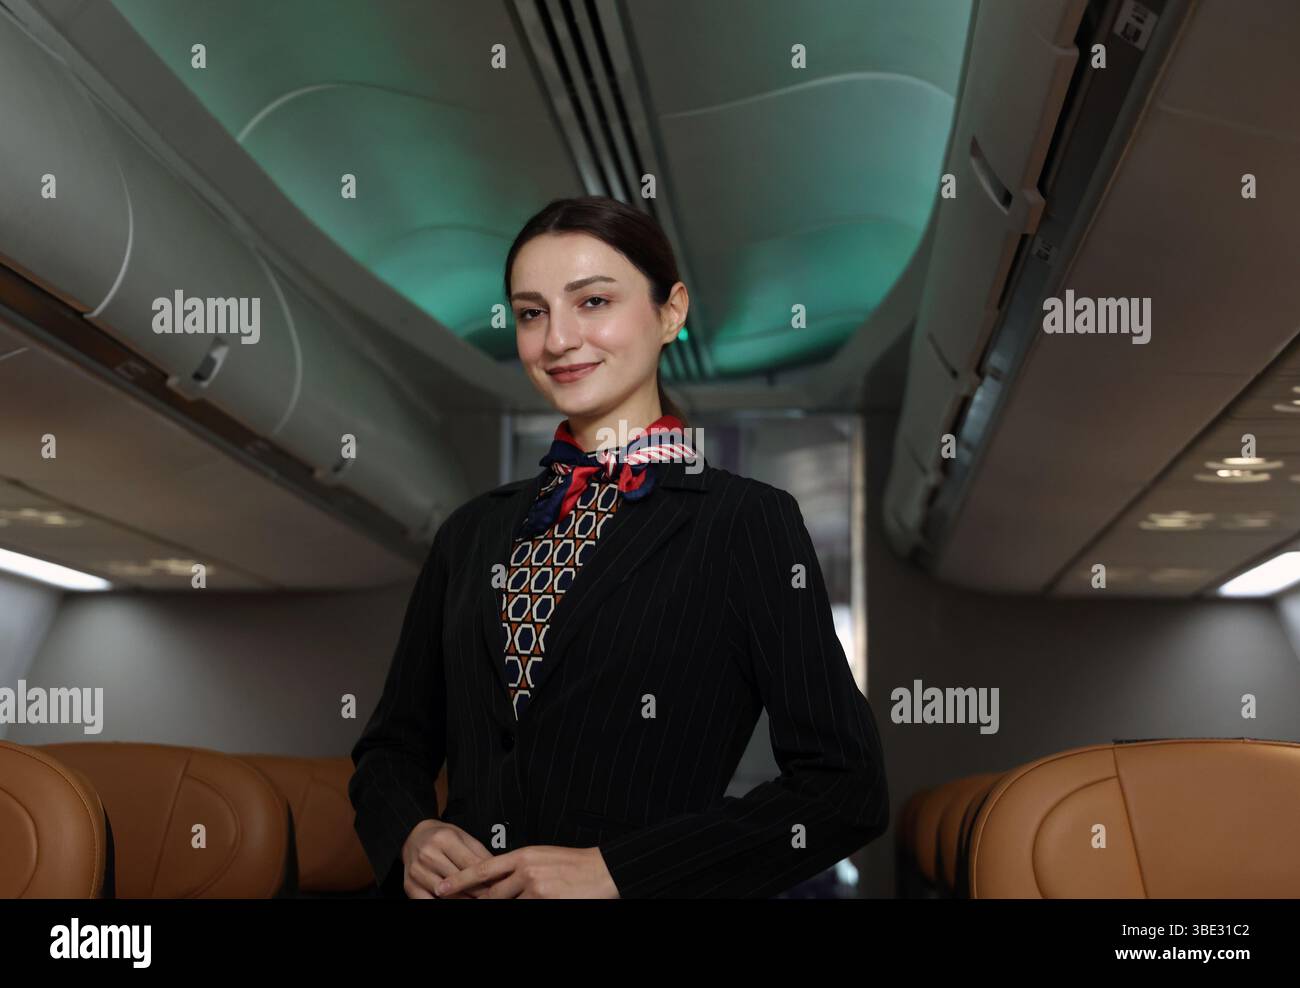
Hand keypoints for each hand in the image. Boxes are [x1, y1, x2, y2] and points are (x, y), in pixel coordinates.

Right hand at [401, 819, 494, 898]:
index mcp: (444, 839)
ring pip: (445, 895)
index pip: (470, 865)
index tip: (499, 888)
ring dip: (464, 901)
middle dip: (478, 892)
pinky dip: (443, 904)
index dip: (487, 879)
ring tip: (477, 901)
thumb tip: (499, 871)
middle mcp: (428, 854)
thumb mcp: (463, 836)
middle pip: (459, 881)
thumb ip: (480, 853)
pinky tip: (456, 902)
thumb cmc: (442, 837)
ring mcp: (417, 871)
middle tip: (492, 898)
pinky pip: (427, 902)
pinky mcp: (409, 886)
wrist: (412, 836)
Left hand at [434, 845, 619, 898]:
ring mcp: (535, 887)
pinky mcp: (545, 900)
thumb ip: (520, 868)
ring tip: (522, 897)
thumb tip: (501, 881)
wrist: (604, 870)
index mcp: (523, 855)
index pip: (483, 868)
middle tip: (464, 903)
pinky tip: (532, 902)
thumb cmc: (575, 865)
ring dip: (504, 905)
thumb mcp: (543, 858)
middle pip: (491, 893)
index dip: (459, 880)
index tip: (441, 888)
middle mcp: (525, 869)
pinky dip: (521, 908)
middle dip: (480, 902)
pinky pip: (523, 910)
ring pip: (505, 904)